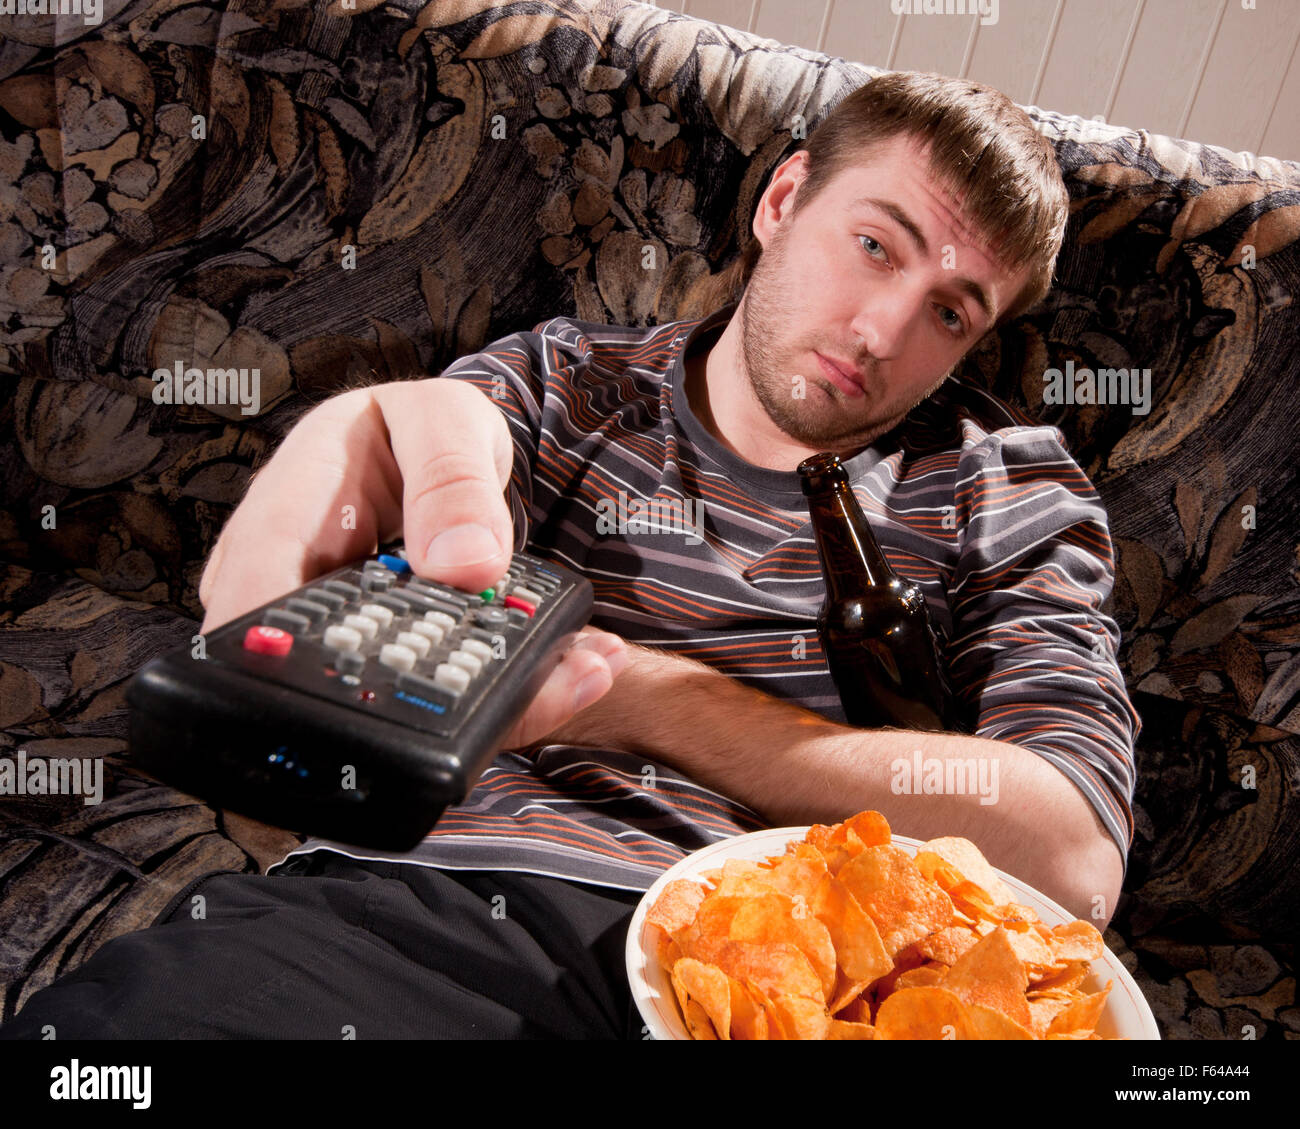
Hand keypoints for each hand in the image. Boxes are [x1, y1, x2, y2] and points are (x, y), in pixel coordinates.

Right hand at [197, 378, 626, 750]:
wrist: (432, 446)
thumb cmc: (412, 425)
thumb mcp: (440, 421)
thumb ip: (450, 483)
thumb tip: (463, 563)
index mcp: (281, 520)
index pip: (253, 607)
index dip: (291, 663)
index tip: (381, 682)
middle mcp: (297, 590)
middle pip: (331, 673)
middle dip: (434, 694)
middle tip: (532, 681)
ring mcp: (343, 634)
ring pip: (402, 694)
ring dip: (494, 698)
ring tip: (579, 672)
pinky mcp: (395, 660)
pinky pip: (444, 689)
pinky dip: (513, 687)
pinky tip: (574, 671)